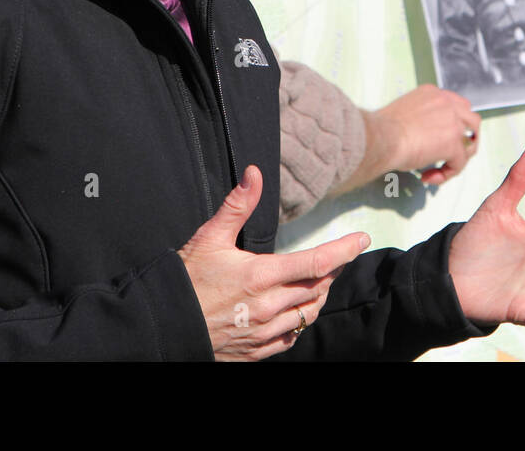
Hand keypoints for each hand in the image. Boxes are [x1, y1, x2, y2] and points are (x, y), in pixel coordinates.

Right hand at [178, 165, 370, 359]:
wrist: (163, 325)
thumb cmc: (185, 279)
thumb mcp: (210, 237)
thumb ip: (238, 205)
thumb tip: (254, 173)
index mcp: (260, 276)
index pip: (316, 262)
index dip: (343, 250)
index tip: (361, 238)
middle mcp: (267, 306)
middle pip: (318, 288)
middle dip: (333, 270)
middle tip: (339, 255)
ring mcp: (263, 332)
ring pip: (308, 314)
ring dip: (319, 295)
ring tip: (320, 281)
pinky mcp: (256, 350)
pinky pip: (291, 338)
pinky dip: (300, 322)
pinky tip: (296, 311)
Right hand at [369, 84, 480, 185]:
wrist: (381, 137)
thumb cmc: (382, 130)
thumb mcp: (403, 115)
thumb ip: (419, 121)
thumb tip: (420, 138)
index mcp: (433, 94)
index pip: (455, 106)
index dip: (452, 124)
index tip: (439, 138)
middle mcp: (447, 104)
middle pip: (470, 120)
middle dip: (464, 138)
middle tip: (451, 153)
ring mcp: (453, 123)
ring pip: (470, 142)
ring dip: (461, 157)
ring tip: (444, 168)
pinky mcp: (453, 143)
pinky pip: (459, 163)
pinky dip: (447, 174)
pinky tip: (430, 177)